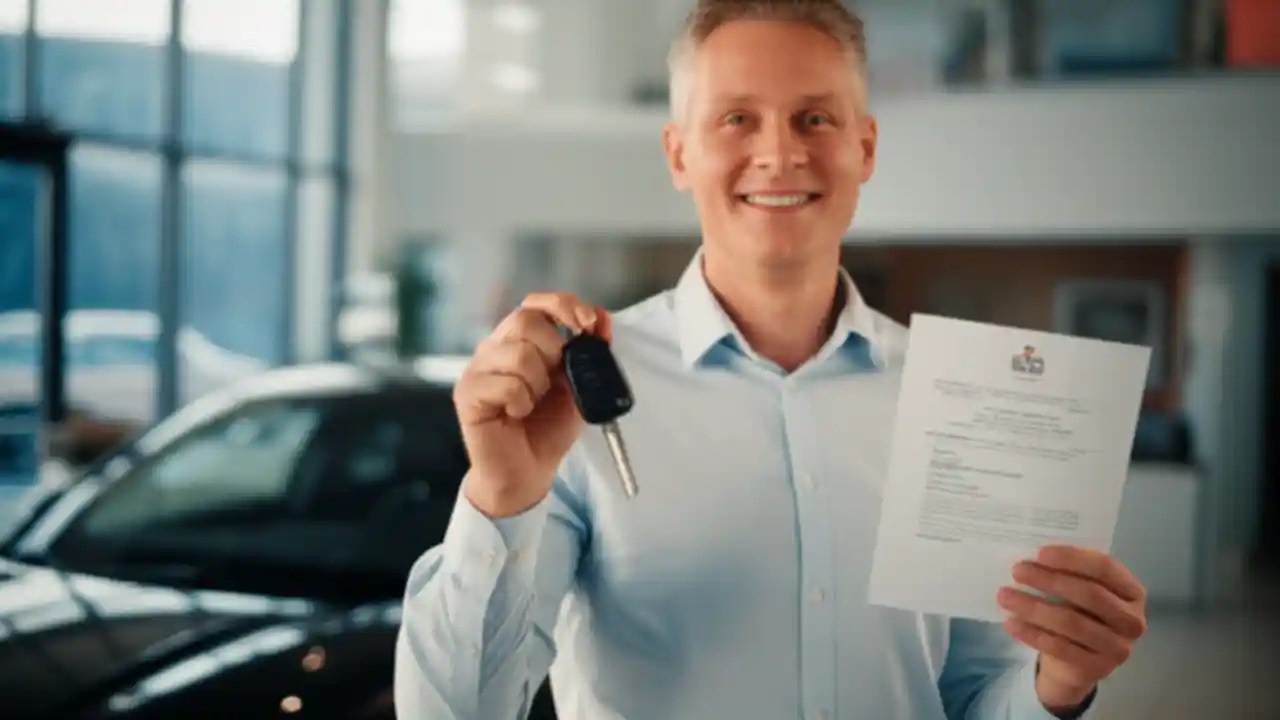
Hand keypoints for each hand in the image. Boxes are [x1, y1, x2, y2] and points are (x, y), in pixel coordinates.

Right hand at [454, 292, 611, 517]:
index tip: (588, 324)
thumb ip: (590, 352)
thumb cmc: (547, 428)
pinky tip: (517, 414)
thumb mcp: (580, 386)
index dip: (562, 305)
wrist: (528, 472)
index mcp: (519, 340)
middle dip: (554, 349)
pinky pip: (506, 385)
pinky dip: (522, 402)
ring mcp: (477, 369)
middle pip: (525, 320)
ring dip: (538, 383)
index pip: (535, 303)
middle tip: (554, 379)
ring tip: (533, 402)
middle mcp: (494, 347)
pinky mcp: (467, 394)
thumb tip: (603, 317)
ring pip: (518, 354)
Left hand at [997, 546, 1147, 713]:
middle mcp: (1132, 620)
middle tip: (1017, 571)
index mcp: (1132, 591)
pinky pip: (1061, 648)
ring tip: (1005, 596)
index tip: (1040, 553)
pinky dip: (1033, 634)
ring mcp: (1118, 647)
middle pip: (1089, 594)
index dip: (1073, 559)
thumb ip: (1069, 573)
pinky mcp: (1098, 668)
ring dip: (1034, 607)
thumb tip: (1033, 557)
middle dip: (1050, 580)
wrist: (1078, 663)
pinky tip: (1012, 623)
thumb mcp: (1081, 590)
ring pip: (1072, 622)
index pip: (1105, 568)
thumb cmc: (1079, 612)